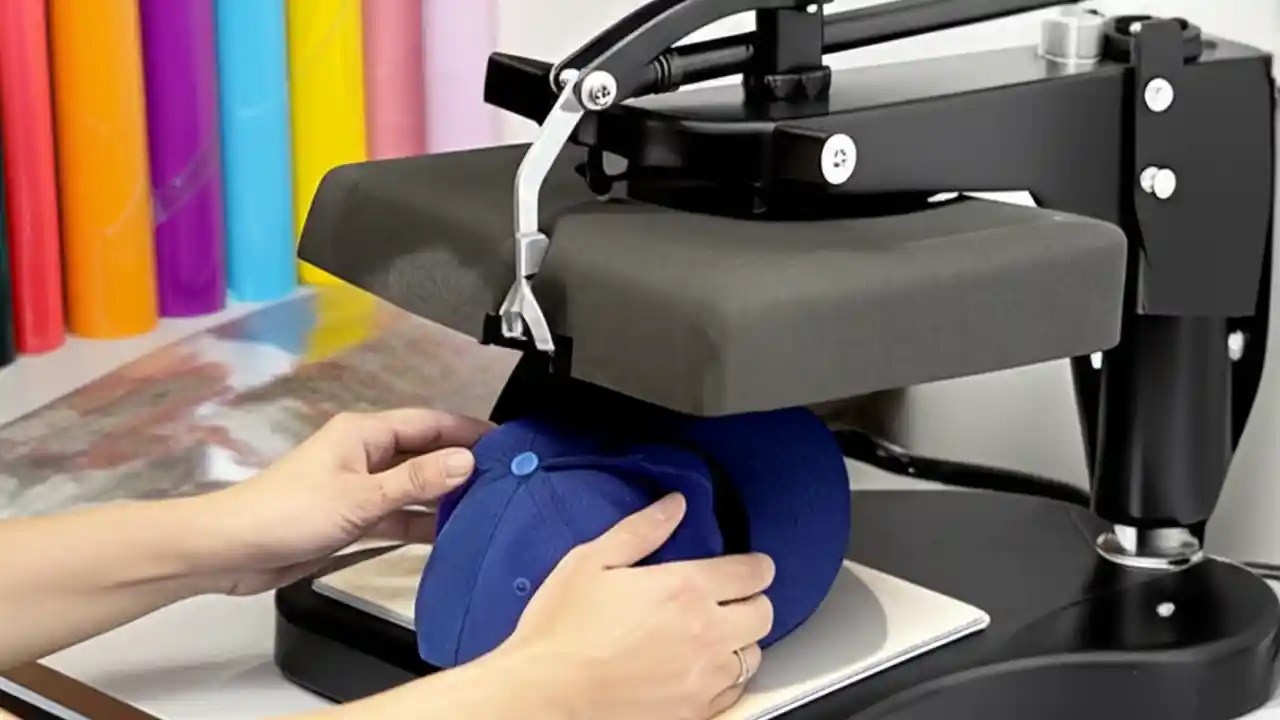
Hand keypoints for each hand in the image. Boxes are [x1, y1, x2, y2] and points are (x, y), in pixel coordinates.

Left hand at [193, 409, 491, 595]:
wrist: (231, 552)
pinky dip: (423, 522)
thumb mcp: (361, 497)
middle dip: (462, 463)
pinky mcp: (353, 518)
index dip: (468, 430)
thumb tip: (468, 460)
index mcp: (364, 434)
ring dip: (445, 496)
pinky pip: (399, 515)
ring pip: (414, 487)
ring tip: (489, 505)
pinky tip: (451, 533)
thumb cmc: (287, 514)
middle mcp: (365, 455)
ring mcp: (360, 487)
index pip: (429, 423)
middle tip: (507, 477)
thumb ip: (416, 481)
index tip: (506, 442)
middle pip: (425, 453)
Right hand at [500, 494, 775, 719]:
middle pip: (763, 614)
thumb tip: (676, 504)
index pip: (753, 573)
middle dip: (751, 601)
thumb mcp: (591, 562)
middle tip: (729, 600)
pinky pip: (734, 693)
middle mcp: (707, 633)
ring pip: (753, 655)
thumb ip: (641, 530)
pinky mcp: (695, 713)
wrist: (546, 697)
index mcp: (685, 588)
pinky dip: (726, 680)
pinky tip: (699, 671)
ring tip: (713, 637)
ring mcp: (704, 679)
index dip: (755, 566)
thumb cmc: (561, 628)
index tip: (748, 568)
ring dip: (740, 642)